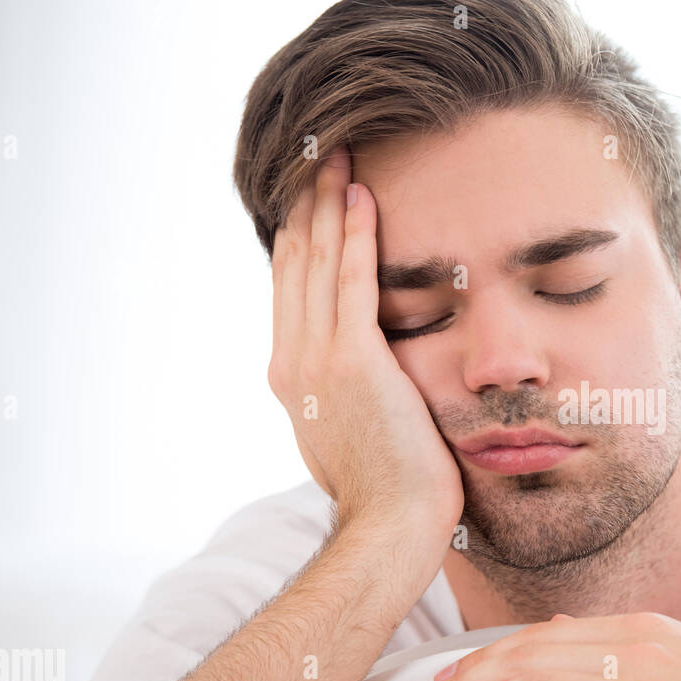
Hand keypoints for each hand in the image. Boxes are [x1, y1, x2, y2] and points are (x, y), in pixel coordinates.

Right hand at [268, 146, 463, 536]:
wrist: (390, 527)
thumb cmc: (385, 491)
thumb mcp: (347, 435)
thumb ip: (340, 396)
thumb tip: (352, 379)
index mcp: (290, 374)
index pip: (290, 287)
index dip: (300, 234)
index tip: (312, 194)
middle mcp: (292, 359)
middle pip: (296, 262)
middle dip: (308, 204)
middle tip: (322, 153)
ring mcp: (317, 359)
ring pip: (319, 262)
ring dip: (330, 203)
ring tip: (341, 156)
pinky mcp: (354, 360)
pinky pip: (354, 282)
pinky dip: (357, 236)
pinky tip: (364, 197)